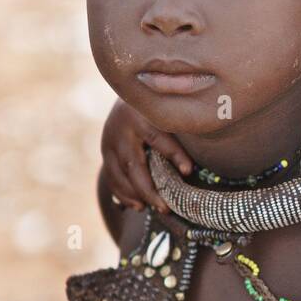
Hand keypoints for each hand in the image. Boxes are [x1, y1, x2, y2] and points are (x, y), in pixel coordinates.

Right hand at [100, 98, 192, 213]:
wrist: (130, 91)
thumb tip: (196, 162)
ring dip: (134, 196)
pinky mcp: (105, 151)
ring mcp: (109, 141)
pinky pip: (111, 177)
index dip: (175, 155)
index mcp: (140, 115)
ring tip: (150, 209)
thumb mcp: (167, 110)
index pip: (159, 138)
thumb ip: (178, 129)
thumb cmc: (159, 105)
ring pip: (119, 175)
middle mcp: (121, 129)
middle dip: (149, 190)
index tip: (189, 171)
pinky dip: (122, 194)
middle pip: (134, 165)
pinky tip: (137, 206)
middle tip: (166, 208)